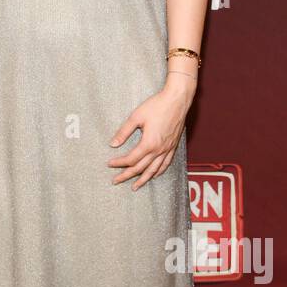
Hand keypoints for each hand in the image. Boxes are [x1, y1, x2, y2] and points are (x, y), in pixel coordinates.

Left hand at [106, 74, 195, 189]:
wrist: (177, 100)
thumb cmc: (157, 106)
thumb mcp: (136, 116)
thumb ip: (124, 132)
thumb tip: (113, 143)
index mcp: (149, 143)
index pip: (131, 159)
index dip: (119, 163)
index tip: (109, 164)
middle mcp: (159, 150)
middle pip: (141, 168)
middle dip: (127, 175)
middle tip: (116, 181)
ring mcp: (168, 149)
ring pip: (154, 170)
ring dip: (143, 179)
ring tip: (135, 186)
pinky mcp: (173, 146)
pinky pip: (166, 164)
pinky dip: (158, 171)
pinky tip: (154, 175)